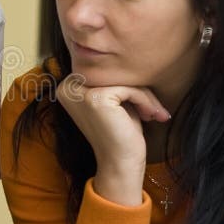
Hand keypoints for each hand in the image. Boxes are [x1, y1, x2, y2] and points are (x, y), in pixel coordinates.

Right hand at [56, 75, 169, 203]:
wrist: (119, 164)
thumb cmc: (119, 135)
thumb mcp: (114, 102)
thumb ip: (114, 81)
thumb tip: (132, 59)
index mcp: (68, 87)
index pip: (105, 75)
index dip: (129, 87)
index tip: (146, 105)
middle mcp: (68, 87)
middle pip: (113, 75)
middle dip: (138, 91)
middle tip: (155, 110)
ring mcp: (79, 92)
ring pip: (123, 80)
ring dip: (145, 97)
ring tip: (155, 114)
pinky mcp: (95, 97)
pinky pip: (129, 89)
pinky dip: (145, 101)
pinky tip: (151, 116)